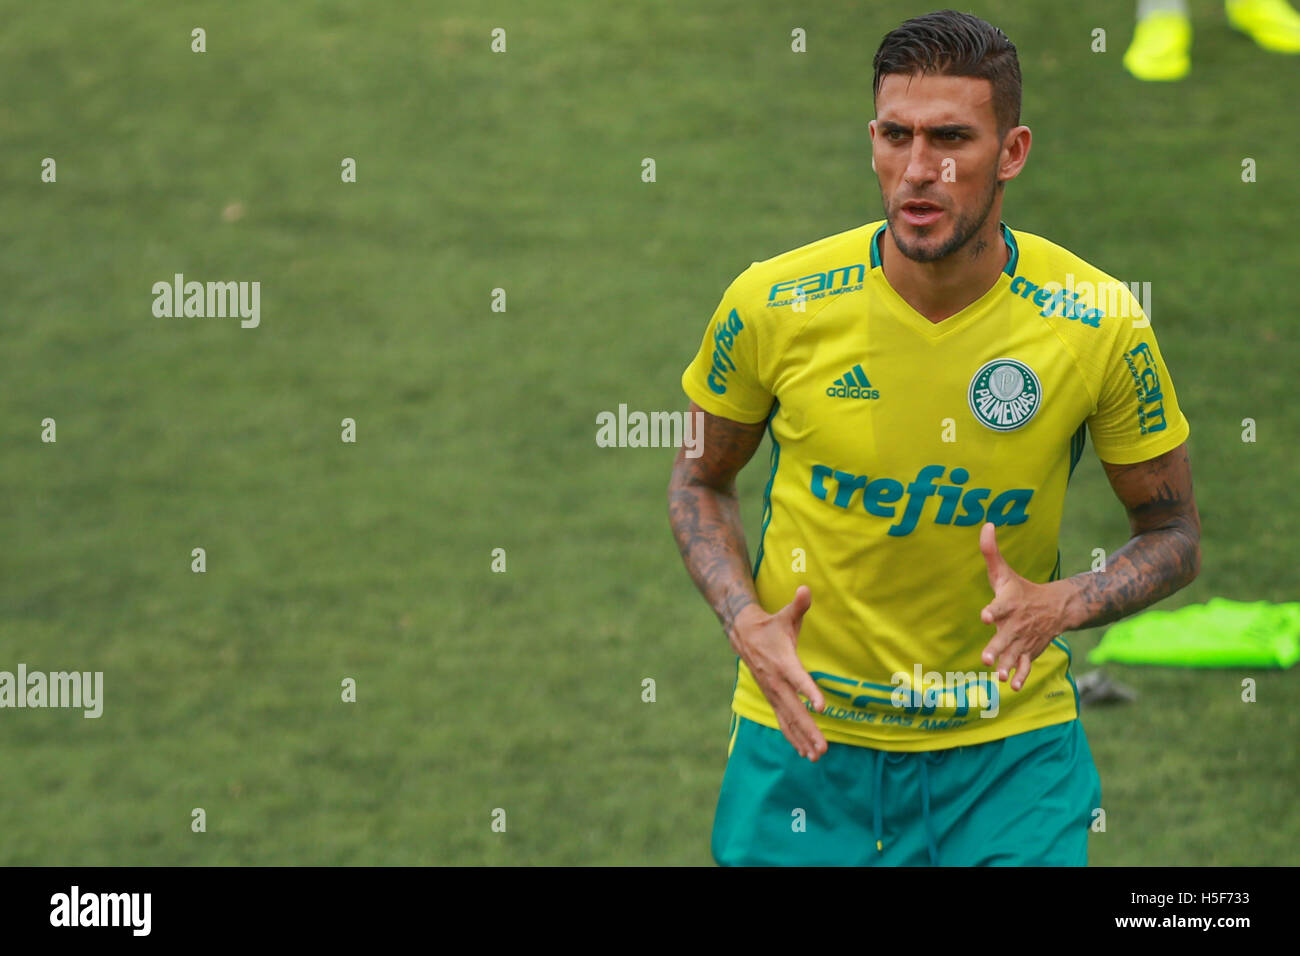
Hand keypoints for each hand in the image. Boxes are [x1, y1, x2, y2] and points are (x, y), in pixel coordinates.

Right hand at [729, 586, 827, 760]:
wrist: (742, 634)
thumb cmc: (771, 625)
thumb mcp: (785, 614)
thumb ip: (798, 604)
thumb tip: (806, 588)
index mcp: (783, 661)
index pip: (798, 678)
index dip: (809, 691)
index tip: (822, 707)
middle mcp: (776, 681)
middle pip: (794, 709)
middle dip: (809, 730)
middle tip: (823, 748)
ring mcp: (772, 692)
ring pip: (788, 720)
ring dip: (802, 739)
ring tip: (816, 756)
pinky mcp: (772, 698)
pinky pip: (783, 721)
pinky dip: (793, 737)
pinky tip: (804, 751)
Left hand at [978, 523, 1070, 690]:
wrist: (1058, 607)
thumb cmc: (1021, 589)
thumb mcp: (1005, 572)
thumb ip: (991, 552)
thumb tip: (985, 524)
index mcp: (1010, 603)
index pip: (1001, 605)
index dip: (992, 610)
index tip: (984, 615)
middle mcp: (1017, 624)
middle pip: (1005, 636)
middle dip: (997, 648)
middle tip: (986, 658)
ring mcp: (1025, 640)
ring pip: (1015, 655)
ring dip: (1008, 666)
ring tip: (1000, 676)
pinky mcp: (1030, 651)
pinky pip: (1027, 665)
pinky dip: (1022, 675)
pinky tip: (1014, 687)